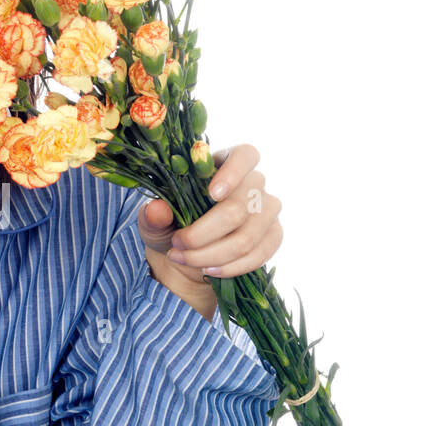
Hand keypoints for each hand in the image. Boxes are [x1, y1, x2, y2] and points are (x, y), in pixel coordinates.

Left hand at [136, 143, 282, 319]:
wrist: (185, 258)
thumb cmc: (171, 227)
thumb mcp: (154, 221)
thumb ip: (153, 215)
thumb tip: (156, 210)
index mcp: (225, 163)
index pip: (245, 155)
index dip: (233, 173)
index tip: (211, 194)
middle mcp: (253, 183)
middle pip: (240, 207)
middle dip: (203, 233)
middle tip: (177, 244)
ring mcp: (267, 209)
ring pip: (248, 236)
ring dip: (212, 254)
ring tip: (185, 259)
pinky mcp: (273, 236)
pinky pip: (259, 254)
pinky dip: (230, 267)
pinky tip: (208, 270)